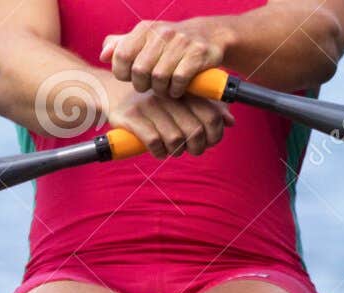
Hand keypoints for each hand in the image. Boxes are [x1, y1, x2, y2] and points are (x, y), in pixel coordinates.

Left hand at [102, 20, 227, 99]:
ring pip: (159, 78)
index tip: (132, 78)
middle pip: (140, 71)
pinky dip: (176, 90)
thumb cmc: (170, 43)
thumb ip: (121, 46)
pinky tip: (177, 90)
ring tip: (164, 89)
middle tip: (149, 87)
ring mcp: (181, 42)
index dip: (123, 74)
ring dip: (161, 90)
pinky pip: (178, 80)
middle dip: (142, 85)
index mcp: (145, 29)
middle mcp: (162, 32)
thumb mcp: (145, 40)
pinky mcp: (197, 54)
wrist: (208, 35)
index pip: (122, 56)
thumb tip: (103, 55)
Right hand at [106, 80, 232, 158]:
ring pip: (175, 139)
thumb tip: (230, 122)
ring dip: (176, 151)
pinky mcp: (131, 117)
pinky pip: (154, 142)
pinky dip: (159, 152)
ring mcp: (149, 105)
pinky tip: (158, 150)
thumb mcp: (182, 100)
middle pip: (196, 131)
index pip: (211, 115)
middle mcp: (168, 94)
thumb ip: (209, 108)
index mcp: (183, 89)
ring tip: (171, 149)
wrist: (113, 93)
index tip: (208, 142)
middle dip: (196, 147)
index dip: (215, 135)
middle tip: (189, 150)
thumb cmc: (154, 101)